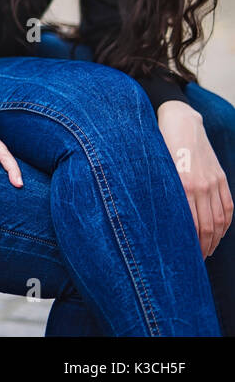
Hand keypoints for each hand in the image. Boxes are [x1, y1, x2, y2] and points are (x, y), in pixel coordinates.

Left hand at [157, 100, 233, 257]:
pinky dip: (226, 223)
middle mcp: (200, 185)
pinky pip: (228, 205)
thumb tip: (153, 218)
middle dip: (203, 246)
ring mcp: (213, 181)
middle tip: (195, 261)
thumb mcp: (154, 168)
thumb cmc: (158, 145)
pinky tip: (219, 233)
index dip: (190, 244)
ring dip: (215, 239)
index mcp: (182, 185)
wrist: (179, 120)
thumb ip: (159, 192)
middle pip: (207, 226)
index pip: (190, 224)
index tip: (184, 257)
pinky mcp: (220, 177)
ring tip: (207, 251)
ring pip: (220, 219)